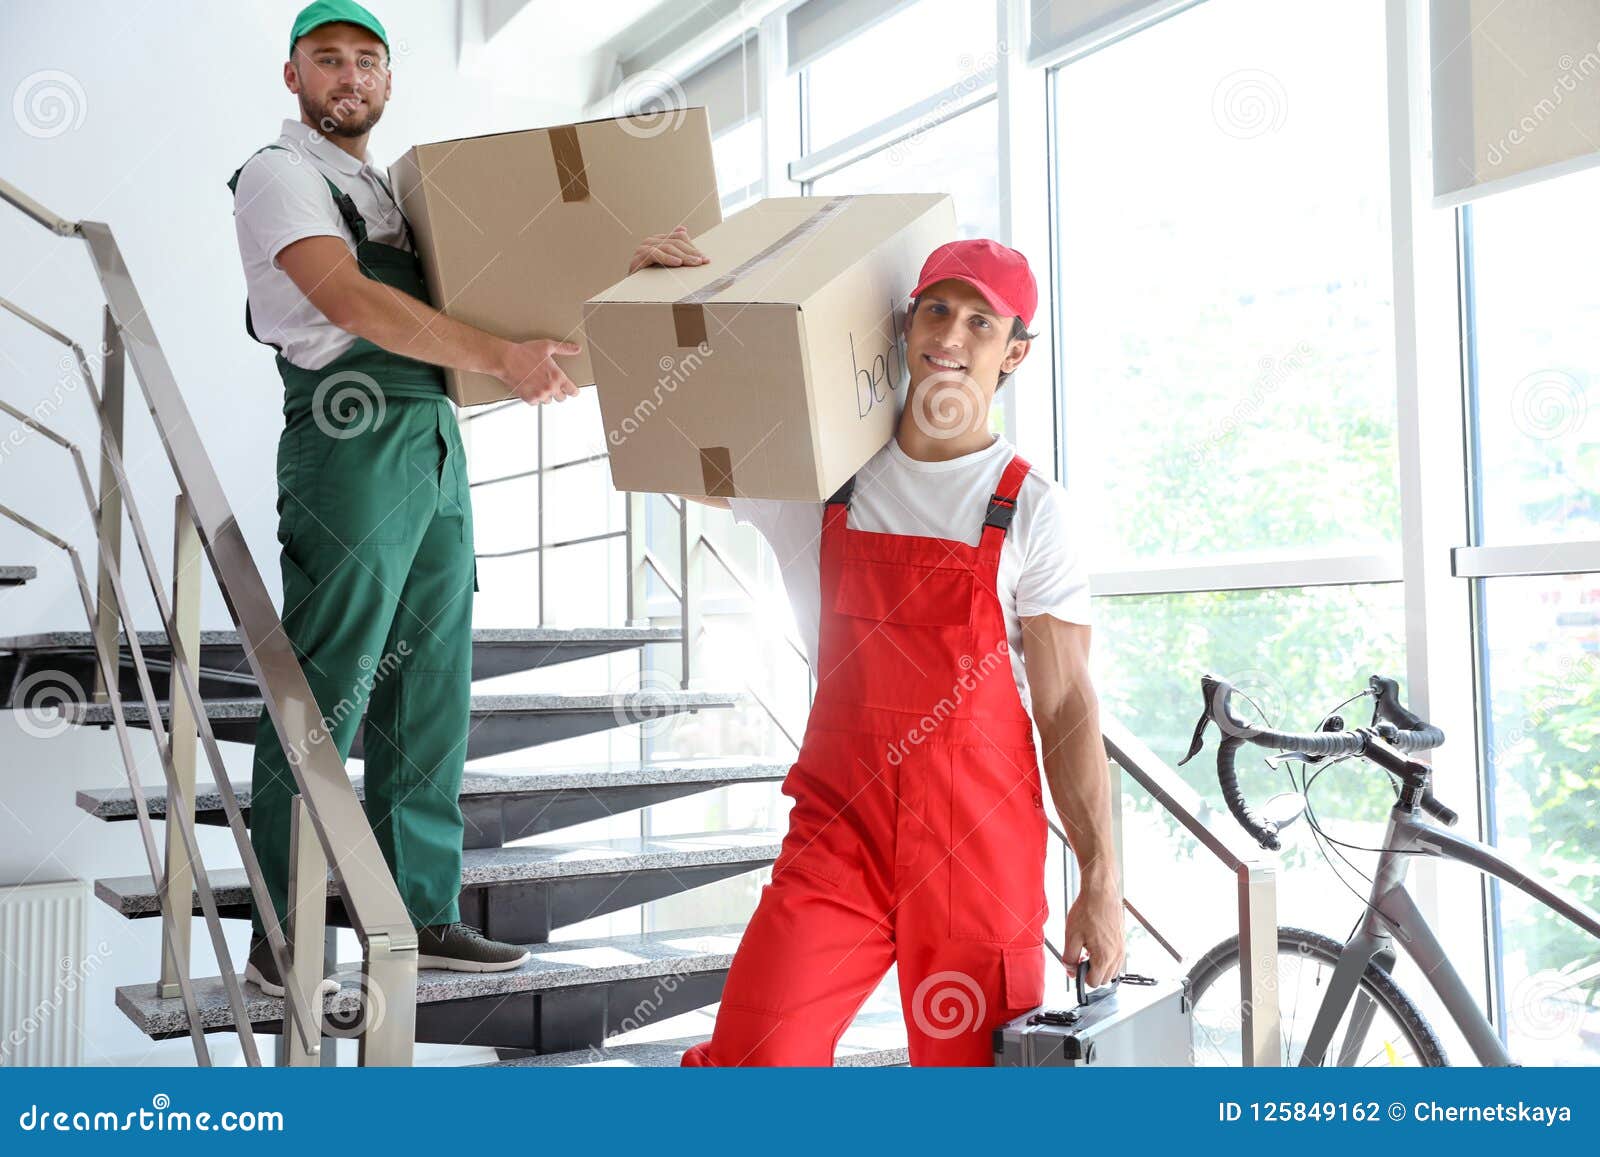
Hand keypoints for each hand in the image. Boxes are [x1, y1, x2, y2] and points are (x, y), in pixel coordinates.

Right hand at [496, 338, 580, 403]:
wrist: (506, 359)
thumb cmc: (525, 352)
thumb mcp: (547, 346)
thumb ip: (564, 348)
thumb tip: (577, 348)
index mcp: (558, 377)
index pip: (572, 392)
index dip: (573, 391)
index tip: (571, 390)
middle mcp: (550, 388)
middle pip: (561, 399)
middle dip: (558, 392)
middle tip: (552, 385)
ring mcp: (539, 395)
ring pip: (548, 401)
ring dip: (545, 395)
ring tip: (539, 384)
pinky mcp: (528, 398)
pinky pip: (535, 403)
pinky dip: (534, 397)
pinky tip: (530, 388)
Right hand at [628, 226, 708, 274]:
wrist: (632, 290)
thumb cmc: (651, 277)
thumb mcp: (667, 263)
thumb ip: (676, 249)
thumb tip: (684, 229)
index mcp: (659, 240)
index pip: (679, 238)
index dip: (693, 247)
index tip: (706, 259)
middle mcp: (651, 241)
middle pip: (675, 242)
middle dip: (691, 253)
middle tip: (702, 262)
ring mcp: (643, 248)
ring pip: (667, 247)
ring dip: (683, 256)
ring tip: (694, 263)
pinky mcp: (638, 257)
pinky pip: (654, 254)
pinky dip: (667, 258)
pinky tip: (677, 263)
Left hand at [1062, 872, 1124, 987]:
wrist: (1101, 892)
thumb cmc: (1087, 911)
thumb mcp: (1071, 936)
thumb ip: (1069, 958)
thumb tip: (1070, 971)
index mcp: (1104, 957)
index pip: (1093, 982)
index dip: (1081, 976)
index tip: (1075, 964)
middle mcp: (1117, 955)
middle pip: (1104, 979)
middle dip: (1091, 972)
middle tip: (1081, 957)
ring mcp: (1122, 948)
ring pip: (1112, 971)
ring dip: (1100, 967)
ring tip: (1088, 950)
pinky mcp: (1123, 941)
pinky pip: (1116, 959)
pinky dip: (1106, 958)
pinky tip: (1096, 944)